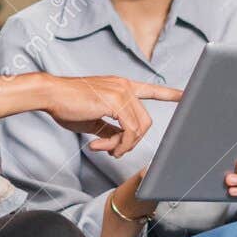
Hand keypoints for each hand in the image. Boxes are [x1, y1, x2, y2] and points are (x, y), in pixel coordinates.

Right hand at [39, 74, 181, 156]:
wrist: (51, 95)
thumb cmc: (67, 105)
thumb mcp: (93, 119)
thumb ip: (109, 128)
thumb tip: (118, 143)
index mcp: (121, 86)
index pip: (151, 89)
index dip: (169, 94)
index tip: (185, 95)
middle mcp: (125, 86)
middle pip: (145, 122)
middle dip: (131, 143)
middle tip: (112, 151)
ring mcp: (122, 92)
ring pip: (138, 129)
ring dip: (123, 146)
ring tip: (105, 149)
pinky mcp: (116, 102)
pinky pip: (129, 131)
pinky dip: (119, 144)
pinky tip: (101, 146)